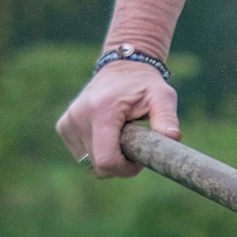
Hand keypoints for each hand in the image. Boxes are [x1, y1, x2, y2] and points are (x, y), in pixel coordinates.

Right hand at [56, 59, 180, 177]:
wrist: (122, 67)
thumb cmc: (145, 85)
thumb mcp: (163, 97)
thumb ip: (167, 118)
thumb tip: (173, 138)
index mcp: (101, 111)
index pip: (106, 160)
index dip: (124, 169)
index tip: (138, 161)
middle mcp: (78, 116)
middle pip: (98, 165)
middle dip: (119, 163)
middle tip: (133, 144)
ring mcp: (67, 122)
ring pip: (89, 163)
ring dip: (107, 157)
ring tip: (120, 135)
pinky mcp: (63, 126)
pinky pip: (82, 155)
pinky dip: (96, 151)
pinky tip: (107, 134)